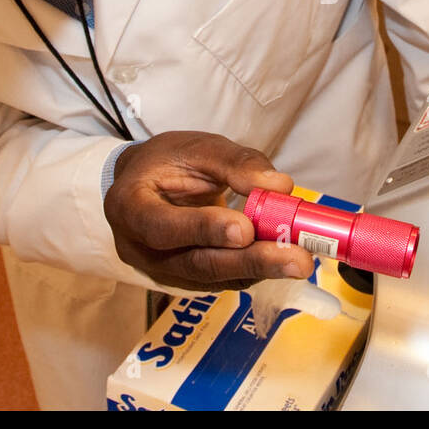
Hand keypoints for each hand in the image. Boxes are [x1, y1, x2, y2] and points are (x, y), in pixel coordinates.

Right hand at [104, 131, 314, 291]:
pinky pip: (222, 280)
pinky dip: (255, 271)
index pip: (163, 227)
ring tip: (299, 261)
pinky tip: (283, 260)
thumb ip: (236, 163)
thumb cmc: (166, 163)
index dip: (204, 230)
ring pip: (213, 278)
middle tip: (294, 258)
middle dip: (249, 261)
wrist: (145, 184)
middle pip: (196, 264)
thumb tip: (279, 186)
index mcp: (129, 207)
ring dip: (260, 270)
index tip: (245, 229)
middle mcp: (139, 249)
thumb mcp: (196, 147)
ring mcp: (161, 271)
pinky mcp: (186, 281)